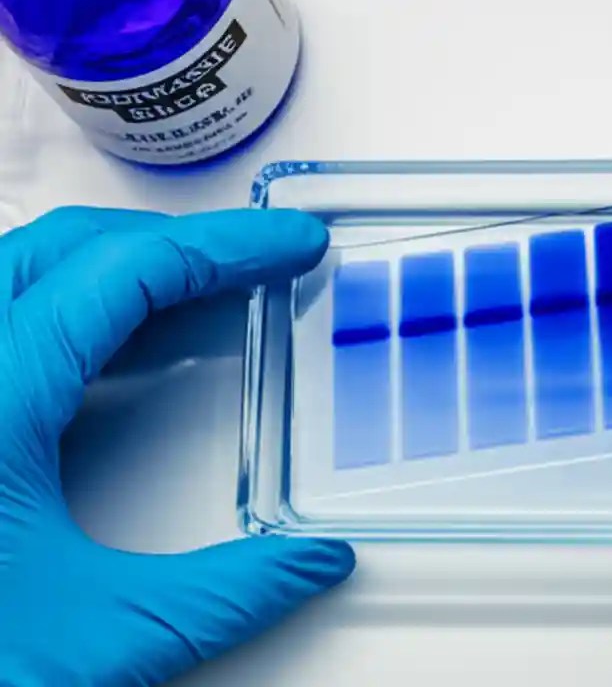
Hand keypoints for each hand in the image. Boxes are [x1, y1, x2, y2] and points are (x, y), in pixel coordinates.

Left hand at [0, 207, 354, 684]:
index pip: (121, 273)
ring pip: (18, 276)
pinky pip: (0, 327)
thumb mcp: (103, 637)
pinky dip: (68, 315)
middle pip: (64, 249)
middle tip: (254, 260)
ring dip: (115, 271)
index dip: (222, 248)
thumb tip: (310, 563)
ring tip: (196, 294)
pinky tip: (110, 356)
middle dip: (173, 243)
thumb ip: (226, 596)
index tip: (288, 247)